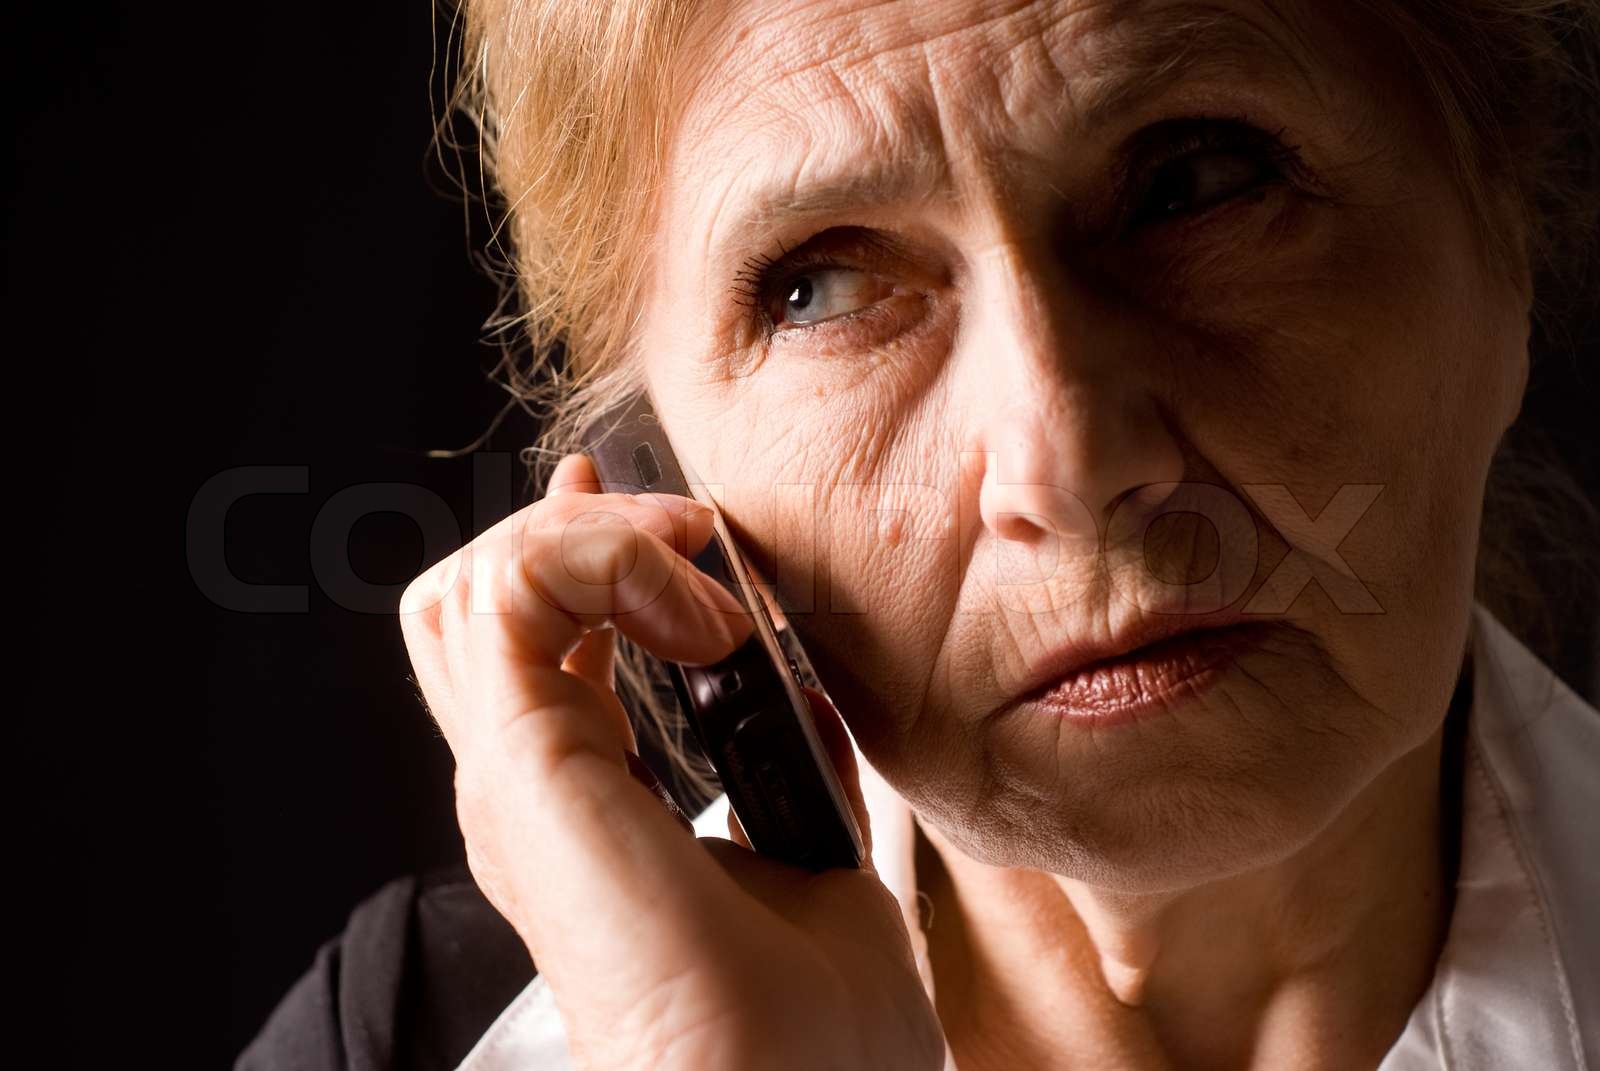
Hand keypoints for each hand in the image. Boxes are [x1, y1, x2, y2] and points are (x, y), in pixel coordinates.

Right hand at [400, 453, 945, 1070]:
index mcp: (580, 804)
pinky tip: (696, 614)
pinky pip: (514, 592)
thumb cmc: (806, 1027)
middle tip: (689, 534)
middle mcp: (530, 787)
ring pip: (479, 583)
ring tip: (695, 569)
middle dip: (586, 529)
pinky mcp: (526, 765)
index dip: (579, 552)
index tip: (656, 511)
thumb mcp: (810, 847)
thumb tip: (795, 690)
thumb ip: (790, 763)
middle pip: (481, 600)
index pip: (524, 643)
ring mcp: (516, 777)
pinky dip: (604, 559)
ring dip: (594, 535)